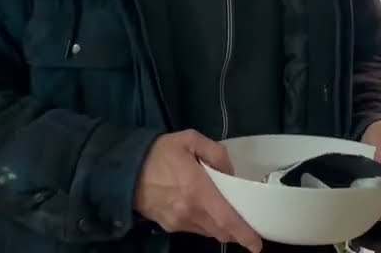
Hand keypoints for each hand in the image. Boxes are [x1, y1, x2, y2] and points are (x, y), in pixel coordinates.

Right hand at [133, 130, 262, 251]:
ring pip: (208, 232)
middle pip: (221, 231)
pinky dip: (205, 223)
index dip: (244, 233)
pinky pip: (195, 229)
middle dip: (236, 231)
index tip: (257, 244)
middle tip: (247, 223)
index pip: (226, 219)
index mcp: (198, 190)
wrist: (123, 169)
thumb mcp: (190, 139)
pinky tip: (204, 209)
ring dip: (220, 227)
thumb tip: (230, 172)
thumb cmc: (158, 152)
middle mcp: (190, 212)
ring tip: (226, 212)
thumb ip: (216, 153)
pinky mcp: (169, 226)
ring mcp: (178, 222)